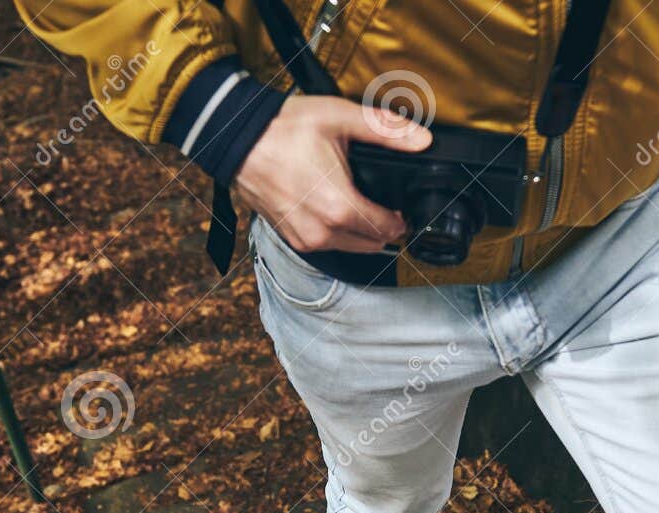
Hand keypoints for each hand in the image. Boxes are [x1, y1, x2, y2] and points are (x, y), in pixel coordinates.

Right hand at [235, 95, 431, 252]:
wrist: (236, 139)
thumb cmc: (284, 128)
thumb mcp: (340, 118)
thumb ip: (386, 130)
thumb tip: (422, 140)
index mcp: (340, 208)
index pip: (389, 229)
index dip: (401, 218)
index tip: (400, 204)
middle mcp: (323, 232)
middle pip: (373, 244)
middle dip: (383, 226)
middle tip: (382, 203)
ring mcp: (305, 239)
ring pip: (350, 247)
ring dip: (360, 232)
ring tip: (357, 203)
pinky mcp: (291, 239)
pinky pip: (326, 245)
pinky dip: (336, 233)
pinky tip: (333, 209)